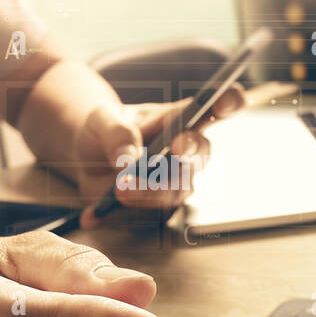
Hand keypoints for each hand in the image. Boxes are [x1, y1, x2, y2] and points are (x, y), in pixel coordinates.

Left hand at [72, 85, 245, 224]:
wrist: (87, 159)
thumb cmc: (105, 131)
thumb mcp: (101, 121)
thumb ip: (116, 133)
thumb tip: (128, 160)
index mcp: (179, 118)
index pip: (215, 107)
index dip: (228, 103)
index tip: (223, 102)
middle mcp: (186, 150)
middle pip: (202, 152)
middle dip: (192, 151)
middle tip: (178, 147)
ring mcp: (176, 180)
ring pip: (177, 189)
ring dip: (151, 189)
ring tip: (120, 188)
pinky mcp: (159, 206)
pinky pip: (149, 214)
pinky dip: (120, 213)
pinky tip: (92, 214)